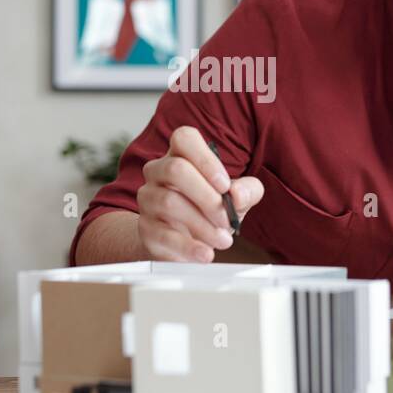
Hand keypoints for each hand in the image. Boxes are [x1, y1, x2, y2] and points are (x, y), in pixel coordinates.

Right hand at [136, 125, 263, 261]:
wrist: (182, 241)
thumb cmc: (209, 210)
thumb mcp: (236, 198)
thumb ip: (247, 191)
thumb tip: (237, 194)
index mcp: (180, 155)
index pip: (184, 138)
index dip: (205, 159)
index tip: (224, 184)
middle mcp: (158, 172)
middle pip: (175, 169)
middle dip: (207, 197)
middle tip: (226, 218)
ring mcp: (148, 198)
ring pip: (169, 203)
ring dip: (202, 225)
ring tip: (223, 240)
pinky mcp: (145, 227)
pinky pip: (163, 234)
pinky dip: (189, 246)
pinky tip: (206, 253)